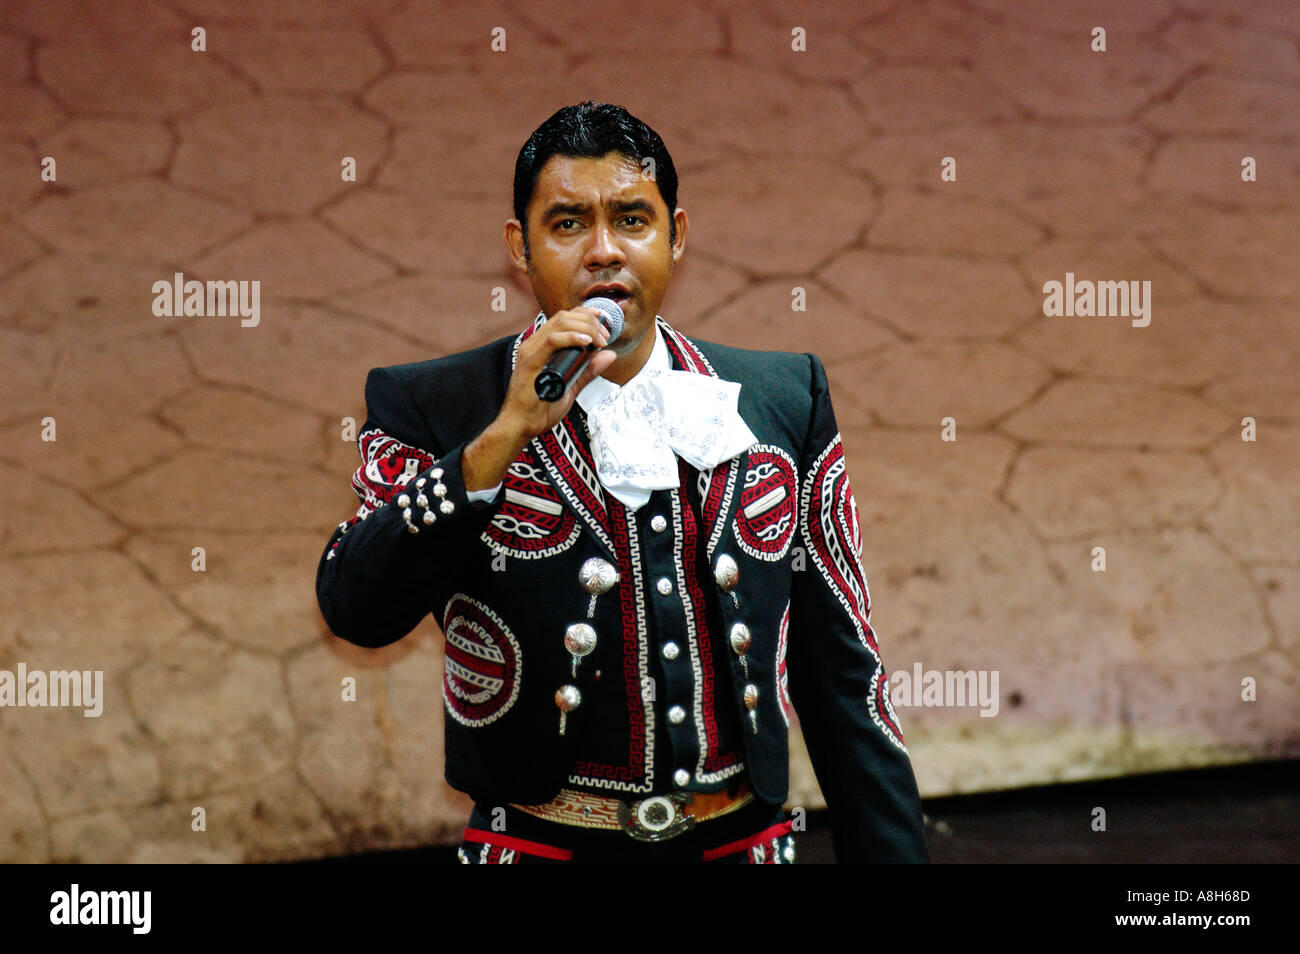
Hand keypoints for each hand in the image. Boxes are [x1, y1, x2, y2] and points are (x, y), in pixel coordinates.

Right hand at [463, 308, 615, 490]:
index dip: (585, 314)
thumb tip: (610, 355)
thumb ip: (588, 371)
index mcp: (541, 346)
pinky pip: (552, 341)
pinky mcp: (530, 362)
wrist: (520, 425)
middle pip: (564, 317)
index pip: (563, 318)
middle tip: (606, 336)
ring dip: (585, 327)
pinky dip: (571, 337)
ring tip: (601, 339)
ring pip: (559, 323)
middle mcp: (534, 344)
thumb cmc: (540, 408)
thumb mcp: (572, 387)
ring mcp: (530, 351)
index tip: (604, 320)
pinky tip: (587, 341)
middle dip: (590, 321)